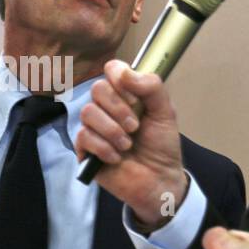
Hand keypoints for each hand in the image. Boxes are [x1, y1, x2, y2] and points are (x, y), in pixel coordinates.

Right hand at [75, 59, 186, 230]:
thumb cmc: (162, 146)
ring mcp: (94, 128)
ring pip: (88, 112)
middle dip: (119, 109)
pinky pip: (83, 137)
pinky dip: (104, 148)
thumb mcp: (165, 112)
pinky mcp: (85, 149)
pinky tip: (116, 158)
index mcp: (126, 94)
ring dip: (112, 130)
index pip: (111, 69)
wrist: (160, 179)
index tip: (135, 99)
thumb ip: (151, 87)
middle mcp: (107, 107)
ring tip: (128, 145)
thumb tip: (124, 72)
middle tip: (135, 127)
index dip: (120, 79)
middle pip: (97, 89)